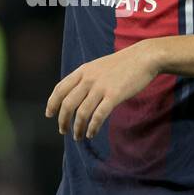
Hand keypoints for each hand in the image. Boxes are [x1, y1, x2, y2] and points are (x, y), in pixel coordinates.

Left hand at [46, 40, 161, 140]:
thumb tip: (77, 95)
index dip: (52, 103)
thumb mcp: (98, 66)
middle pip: (67, 103)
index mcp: (83, 71)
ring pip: (82, 112)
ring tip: (78, 136)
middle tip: (63, 131)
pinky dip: (92, 127)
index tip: (49, 114)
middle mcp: (88, 79)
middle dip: (63, 120)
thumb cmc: (123, 64)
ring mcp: (101, 87)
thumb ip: (86, 78)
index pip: (60, 88)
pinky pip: (98, 115)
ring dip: (77, 128)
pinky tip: (91, 134)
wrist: (144, 57)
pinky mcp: (114, 95)